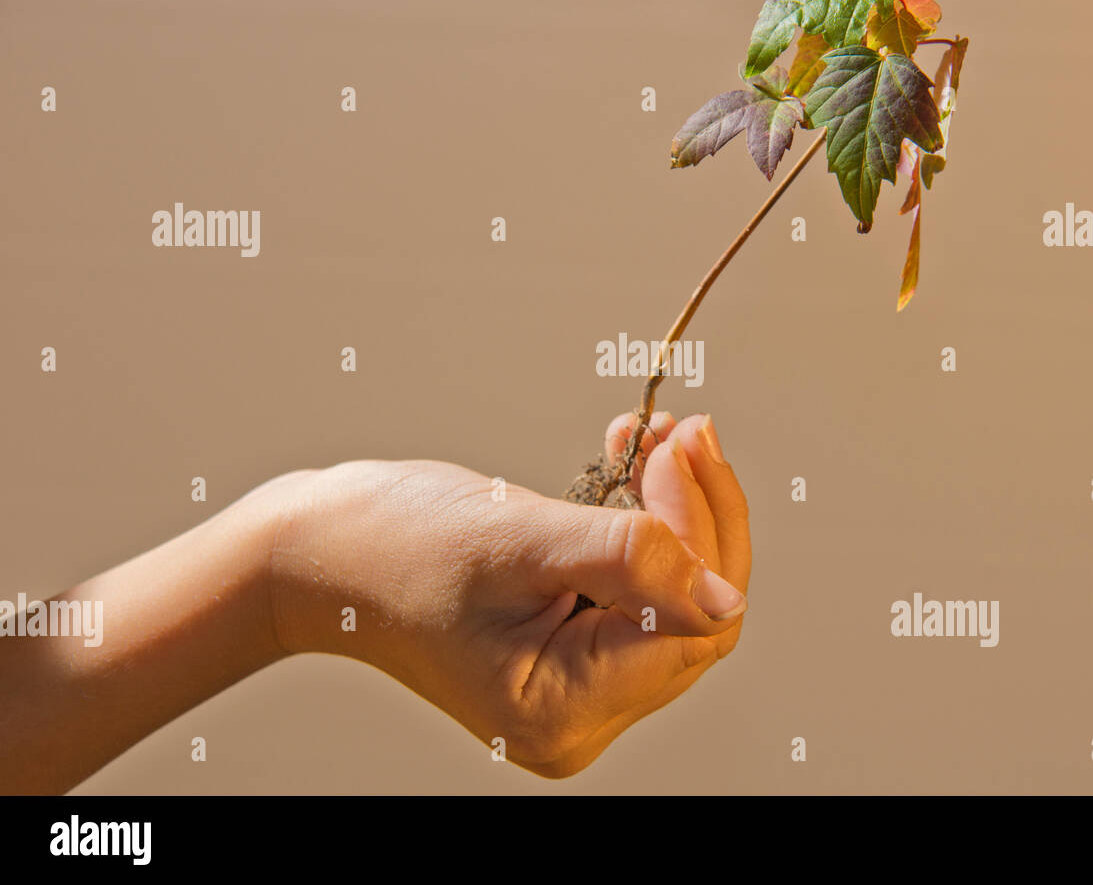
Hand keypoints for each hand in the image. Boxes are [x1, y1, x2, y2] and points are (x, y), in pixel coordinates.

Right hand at [268, 412, 751, 777]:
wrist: (318, 550)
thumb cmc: (391, 546)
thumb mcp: (518, 538)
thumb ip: (629, 562)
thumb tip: (724, 597)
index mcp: (561, 707)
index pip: (685, 623)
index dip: (700, 530)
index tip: (681, 445)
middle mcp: (576, 713)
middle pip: (688, 614)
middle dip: (694, 514)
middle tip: (684, 431)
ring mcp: (573, 683)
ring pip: (669, 595)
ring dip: (672, 509)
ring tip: (657, 436)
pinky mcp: (568, 644)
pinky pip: (633, 584)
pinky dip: (640, 519)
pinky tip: (630, 460)